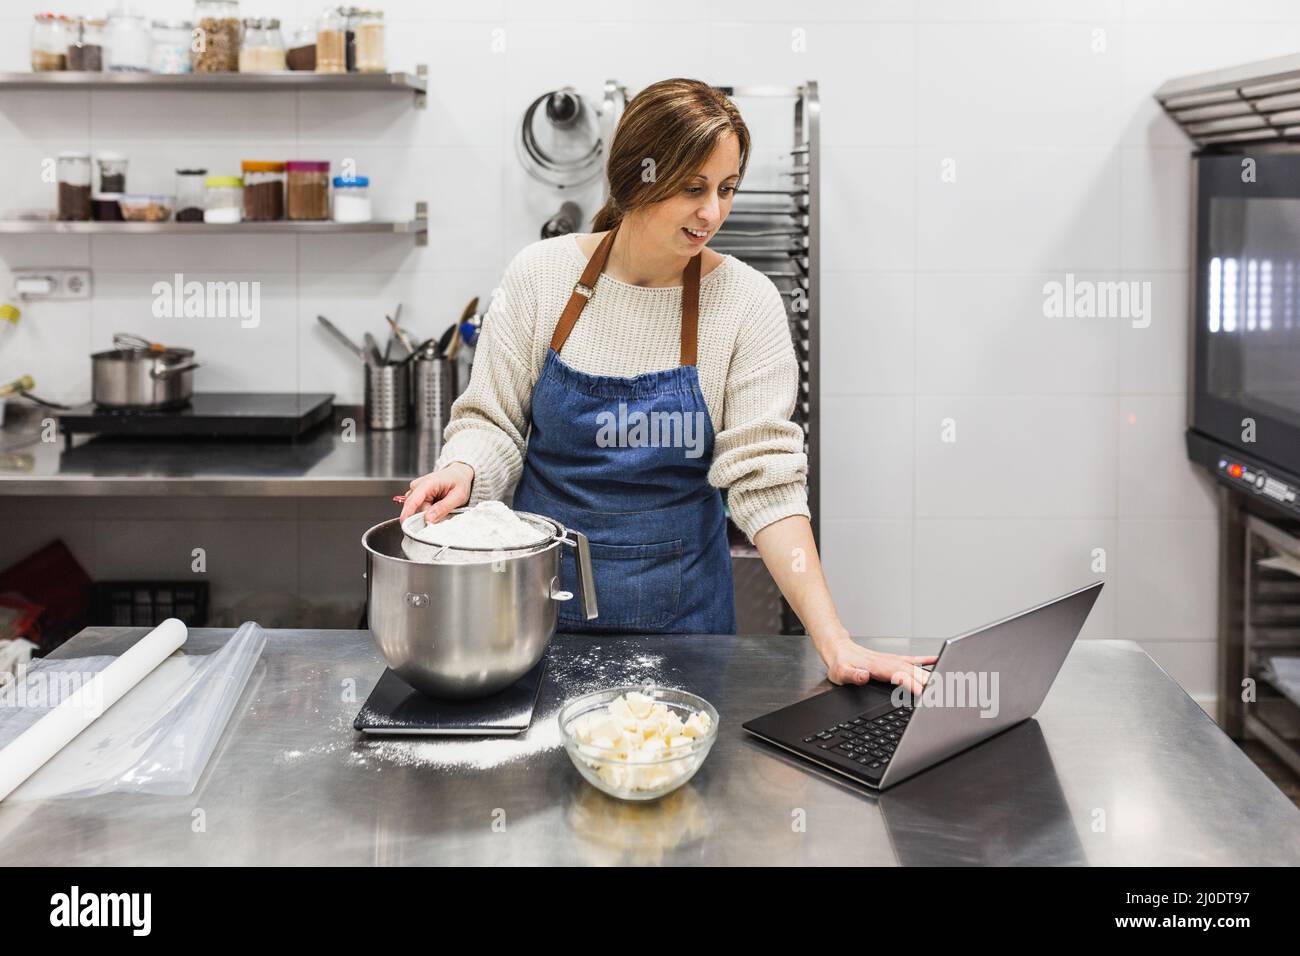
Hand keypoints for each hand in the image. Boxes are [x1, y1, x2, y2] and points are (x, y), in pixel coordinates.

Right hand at [399, 462, 474, 523]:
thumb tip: (428, 520)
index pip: (412, 501)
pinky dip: (427, 511)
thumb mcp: (458, 496)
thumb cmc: (459, 482)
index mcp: (428, 483)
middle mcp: (417, 485)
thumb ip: (443, 508)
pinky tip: (436, 506)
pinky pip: (418, 508)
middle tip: (443, 514)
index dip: (408, 515)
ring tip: (442, 506)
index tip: (407, 527)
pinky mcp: (416, 495)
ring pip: (416, 509)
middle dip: (426, 516)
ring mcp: (415, 490)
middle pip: (415, 509)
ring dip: (427, 513)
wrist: (458, 474)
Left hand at [818, 634, 936, 694]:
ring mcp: (892, 660)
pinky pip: (913, 659)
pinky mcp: (894, 659)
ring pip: (915, 667)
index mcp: (877, 667)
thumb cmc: (840, 664)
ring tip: (946, 682)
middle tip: (943, 691)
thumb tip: (863, 675)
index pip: (898, 675)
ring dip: (930, 674)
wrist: (838, 649)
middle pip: (912, 672)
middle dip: (928, 681)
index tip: (922, 691)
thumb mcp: (839, 672)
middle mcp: (888, 662)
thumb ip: (851, 675)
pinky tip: (938, 661)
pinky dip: (926, 660)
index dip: (910, 683)